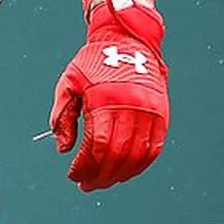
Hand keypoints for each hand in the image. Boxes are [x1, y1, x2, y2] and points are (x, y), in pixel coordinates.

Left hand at [49, 0, 168, 191]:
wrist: (127, 39)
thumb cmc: (94, 61)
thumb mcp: (69, 82)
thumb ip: (61, 116)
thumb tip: (64, 149)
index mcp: (105, 100)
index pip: (97, 146)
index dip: (84, 166)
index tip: (73, 174)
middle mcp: (130, 107)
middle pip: (117, 155)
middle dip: (100, 176)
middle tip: (87, 185)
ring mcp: (149, 112)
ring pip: (136, 156)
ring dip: (119, 175)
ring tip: (104, 181)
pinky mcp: (161, 114)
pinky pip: (153, 149)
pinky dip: (140, 165)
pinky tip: (125, 171)